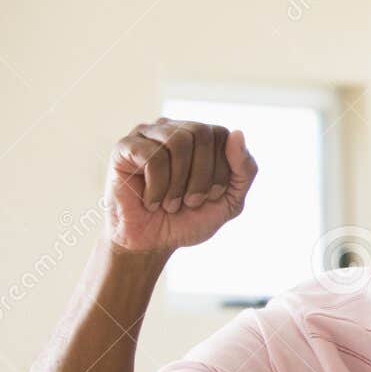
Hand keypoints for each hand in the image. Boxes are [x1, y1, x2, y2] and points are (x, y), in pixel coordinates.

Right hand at [103, 118, 257, 252]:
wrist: (153, 242)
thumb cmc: (190, 218)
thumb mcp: (231, 200)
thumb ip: (245, 170)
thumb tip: (238, 133)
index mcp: (201, 138)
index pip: (222, 135)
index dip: (221, 171)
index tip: (211, 196)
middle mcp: (174, 128)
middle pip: (201, 134)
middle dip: (202, 177)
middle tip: (191, 202)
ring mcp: (147, 135)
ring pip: (177, 141)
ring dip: (180, 183)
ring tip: (170, 203)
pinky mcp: (124, 147)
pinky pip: (151, 156)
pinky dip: (158, 187)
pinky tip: (151, 202)